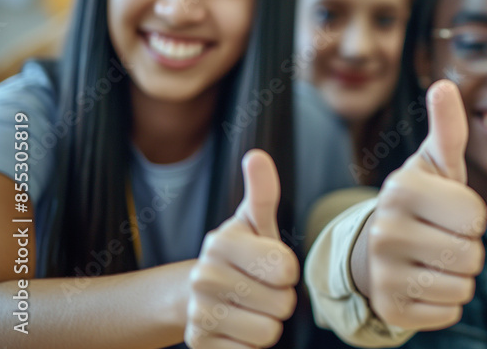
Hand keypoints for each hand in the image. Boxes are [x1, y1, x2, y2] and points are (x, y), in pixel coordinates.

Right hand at [186, 150, 297, 348]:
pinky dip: (251, 344)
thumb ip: (262, 193)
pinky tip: (238, 327)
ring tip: (252, 308)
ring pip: (269, 332)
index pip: (286, 268)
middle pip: (282, 303)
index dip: (288, 271)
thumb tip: (257, 156)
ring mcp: (199, 313)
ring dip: (269, 323)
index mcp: (221, 243)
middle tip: (263, 290)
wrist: (199, 294)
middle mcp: (204, 277)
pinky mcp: (200, 344)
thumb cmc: (242, 254)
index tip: (274, 266)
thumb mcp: (255, 223)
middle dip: (281, 299)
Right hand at [365, 80, 486, 329]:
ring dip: (460, 275)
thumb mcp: (437, 164)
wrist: (379, 247)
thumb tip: (444, 85)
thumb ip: (448, 129)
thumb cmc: (424, 200)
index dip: (473, 216)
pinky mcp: (389, 309)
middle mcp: (385, 231)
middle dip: (469, 248)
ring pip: (462, 286)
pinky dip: (447, 302)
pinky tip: (427, 282)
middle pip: (470, 254)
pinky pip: (448, 313)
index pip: (474, 216)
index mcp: (401, 190)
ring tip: (438, 259)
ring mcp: (382, 273)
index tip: (452, 211)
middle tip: (446, 237)